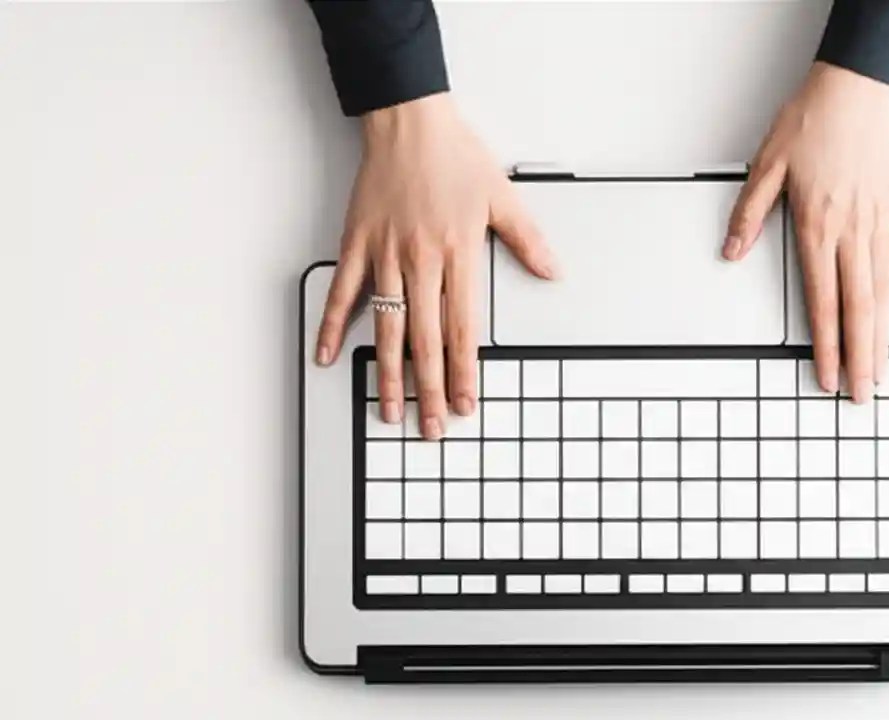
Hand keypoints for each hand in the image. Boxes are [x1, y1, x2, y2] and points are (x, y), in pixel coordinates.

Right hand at [314, 94, 555, 437]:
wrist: (408, 121)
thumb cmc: (454, 155)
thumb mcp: (502, 196)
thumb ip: (526, 240)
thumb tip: (553, 271)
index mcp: (458, 254)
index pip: (462, 329)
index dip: (463, 372)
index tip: (463, 404)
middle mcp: (420, 260)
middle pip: (425, 340)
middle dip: (429, 389)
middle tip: (428, 428)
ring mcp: (384, 254)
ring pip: (386, 325)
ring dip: (388, 372)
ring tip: (389, 408)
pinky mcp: (356, 243)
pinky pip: (343, 291)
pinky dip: (333, 325)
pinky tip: (328, 357)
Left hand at [724, 62, 888, 402]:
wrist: (855, 85)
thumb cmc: (812, 119)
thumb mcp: (766, 165)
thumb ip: (750, 213)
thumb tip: (731, 250)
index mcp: (815, 226)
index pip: (820, 301)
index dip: (825, 345)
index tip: (828, 376)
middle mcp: (851, 231)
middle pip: (855, 308)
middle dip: (858, 357)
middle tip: (863, 394)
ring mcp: (882, 221)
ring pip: (883, 290)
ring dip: (884, 336)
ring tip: (885, 370)